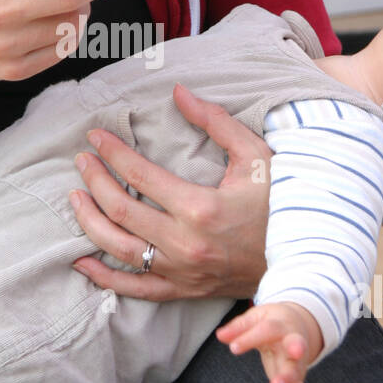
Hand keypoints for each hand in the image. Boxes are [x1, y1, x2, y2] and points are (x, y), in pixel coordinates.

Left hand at [70, 84, 272, 300]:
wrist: (307, 256)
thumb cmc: (281, 202)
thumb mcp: (255, 155)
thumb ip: (214, 122)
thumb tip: (179, 92)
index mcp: (201, 208)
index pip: (140, 176)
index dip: (112, 153)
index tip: (95, 137)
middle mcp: (185, 243)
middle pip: (121, 210)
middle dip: (94, 181)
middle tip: (81, 161)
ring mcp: (182, 271)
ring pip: (119, 249)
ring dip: (90, 221)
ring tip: (75, 198)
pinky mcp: (184, 290)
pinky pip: (135, 288)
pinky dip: (104, 277)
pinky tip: (82, 260)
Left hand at [215, 301, 322, 382]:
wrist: (295, 325)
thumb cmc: (271, 321)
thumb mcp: (256, 318)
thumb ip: (239, 327)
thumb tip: (220, 335)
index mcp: (281, 324)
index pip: (268, 329)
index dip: (250, 338)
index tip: (233, 348)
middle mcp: (293, 342)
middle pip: (295, 344)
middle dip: (296, 348)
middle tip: (295, 352)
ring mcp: (296, 362)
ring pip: (297, 371)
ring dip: (288, 378)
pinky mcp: (296, 379)